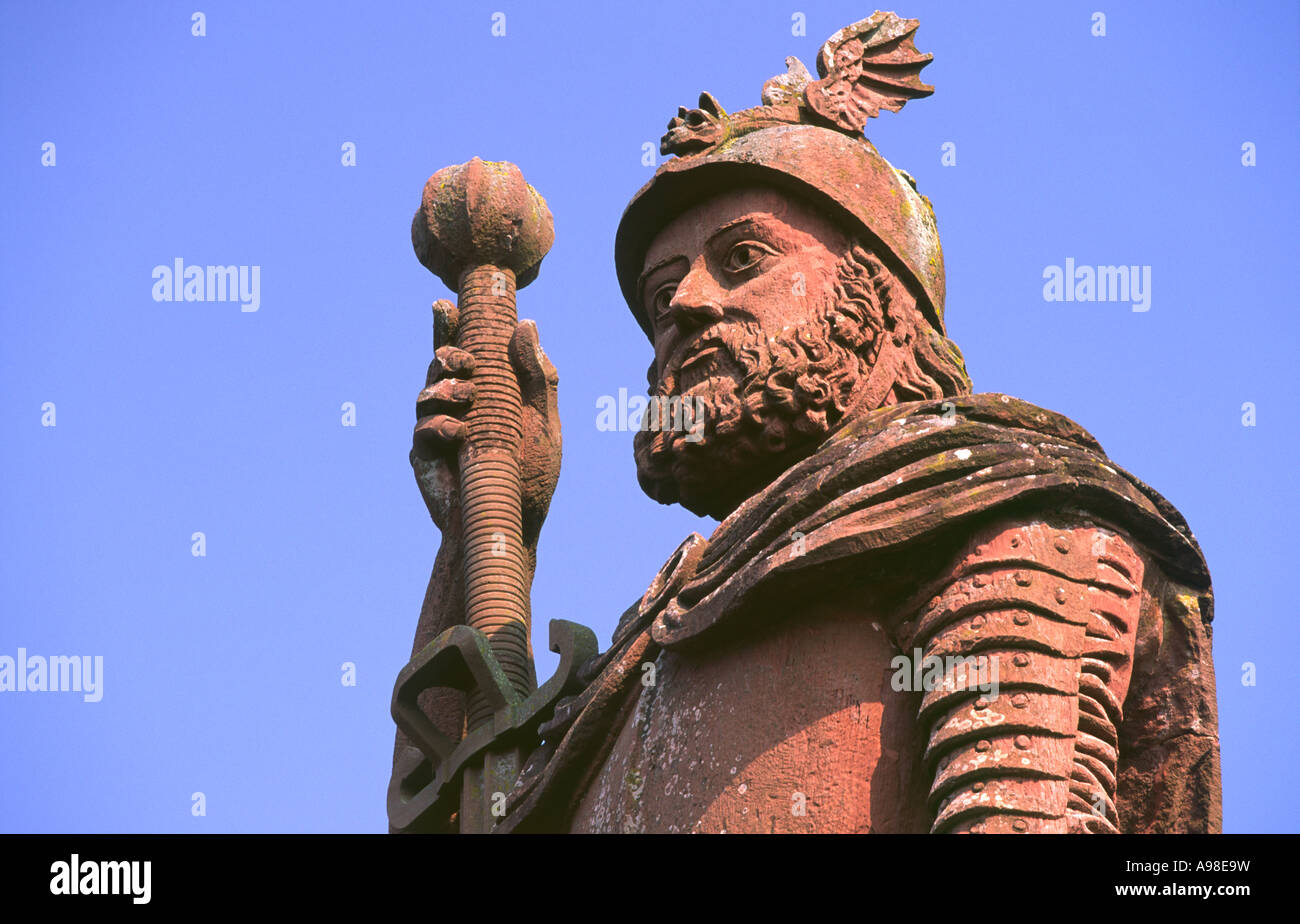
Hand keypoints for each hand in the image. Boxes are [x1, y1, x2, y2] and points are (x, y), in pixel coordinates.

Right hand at [410, 299, 560, 549]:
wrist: (514, 525)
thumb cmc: (531, 475)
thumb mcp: (542, 422)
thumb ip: (537, 378)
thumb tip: (527, 324)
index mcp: (486, 393)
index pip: (466, 352)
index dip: (451, 326)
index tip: (447, 304)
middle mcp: (458, 407)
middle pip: (439, 366)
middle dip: (445, 352)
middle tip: (465, 360)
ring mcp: (439, 430)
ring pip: (426, 393)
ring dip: (445, 388)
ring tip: (468, 396)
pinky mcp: (426, 456)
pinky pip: (424, 430)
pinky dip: (442, 426)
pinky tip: (461, 432)